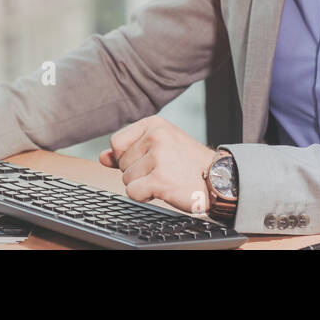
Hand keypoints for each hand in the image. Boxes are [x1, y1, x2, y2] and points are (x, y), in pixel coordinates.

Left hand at [99, 115, 216, 214]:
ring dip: (142, 184)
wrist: (217, 178)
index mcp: (155, 124)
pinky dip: (144, 195)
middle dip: (137, 172)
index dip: (128, 157)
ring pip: (126, 179)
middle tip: (163, 170)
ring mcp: (159, 157)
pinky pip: (132, 192)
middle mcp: (156, 136)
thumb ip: (128, 150)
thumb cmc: (187, 163)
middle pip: (121, 163)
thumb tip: (102, 157)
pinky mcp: (160, 179)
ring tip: (165, 178)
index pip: (117, 143)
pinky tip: (163, 189)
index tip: (148, 159)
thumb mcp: (159, 147)